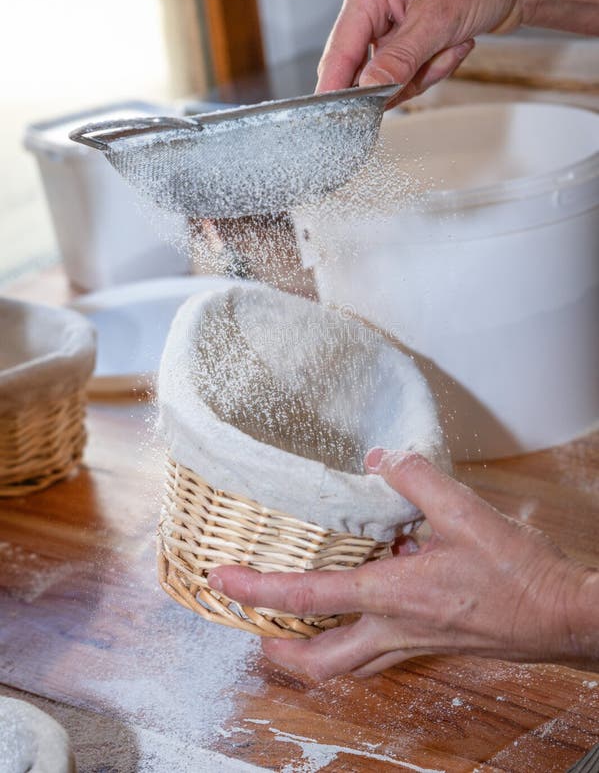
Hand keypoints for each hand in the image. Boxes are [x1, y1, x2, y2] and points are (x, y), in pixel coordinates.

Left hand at [209, 450, 597, 679]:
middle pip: (320, 662)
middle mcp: (395, 630)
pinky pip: (379, 651)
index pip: (308, 596)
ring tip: (295, 628)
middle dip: (280, 652)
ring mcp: (414, 644)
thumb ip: (416, 479)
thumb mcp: (466, 512)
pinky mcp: (432, 644)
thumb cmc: (518, 573)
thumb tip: (379, 457)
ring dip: (313, 652)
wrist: (563, 617)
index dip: (257, 589)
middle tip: (255, 631)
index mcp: (392, 596)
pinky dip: (356, 636)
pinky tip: (366, 603)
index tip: (221, 580)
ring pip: (349, 665)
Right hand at [316, 0, 598, 102]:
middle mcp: (372, 8)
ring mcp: (389, 26)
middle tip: (431, 62)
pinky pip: (409, 75)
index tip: (340, 122)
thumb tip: (366, 89)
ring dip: (425, 72)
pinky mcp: (407, 41)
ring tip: (453, 44)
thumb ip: (398, 59)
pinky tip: (456, 44)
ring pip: (389, 79)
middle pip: (363, 71)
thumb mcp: (438, 19)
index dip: (337, 89)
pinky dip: (435, 68)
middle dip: (400, 77)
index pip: (339, 52)